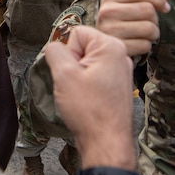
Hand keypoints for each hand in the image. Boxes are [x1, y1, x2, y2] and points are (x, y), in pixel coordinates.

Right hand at [43, 26, 136, 168]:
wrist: (106, 141)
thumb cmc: (89, 110)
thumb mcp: (64, 75)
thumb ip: (55, 52)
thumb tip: (54, 46)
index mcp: (110, 46)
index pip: (77, 33)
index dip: (68, 52)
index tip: (73, 73)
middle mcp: (120, 55)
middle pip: (83, 47)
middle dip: (73, 64)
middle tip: (76, 86)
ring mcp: (121, 71)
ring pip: (88, 63)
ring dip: (79, 77)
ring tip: (82, 95)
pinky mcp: (118, 86)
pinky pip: (95, 76)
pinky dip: (88, 86)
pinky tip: (88, 101)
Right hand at [95, 0, 171, 55]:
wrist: (102, 50)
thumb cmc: (121, 24)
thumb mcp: (129, 6)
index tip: (165, 8)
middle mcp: (107, 12)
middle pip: (147, 9)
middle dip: (154, 19)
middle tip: (148, 25)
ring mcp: (110, 31)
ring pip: (149, 28)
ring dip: (153, 34)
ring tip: (145, 36)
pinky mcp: (117, 48)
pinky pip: (145, 45)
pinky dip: (146, 46)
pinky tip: (138, 45)